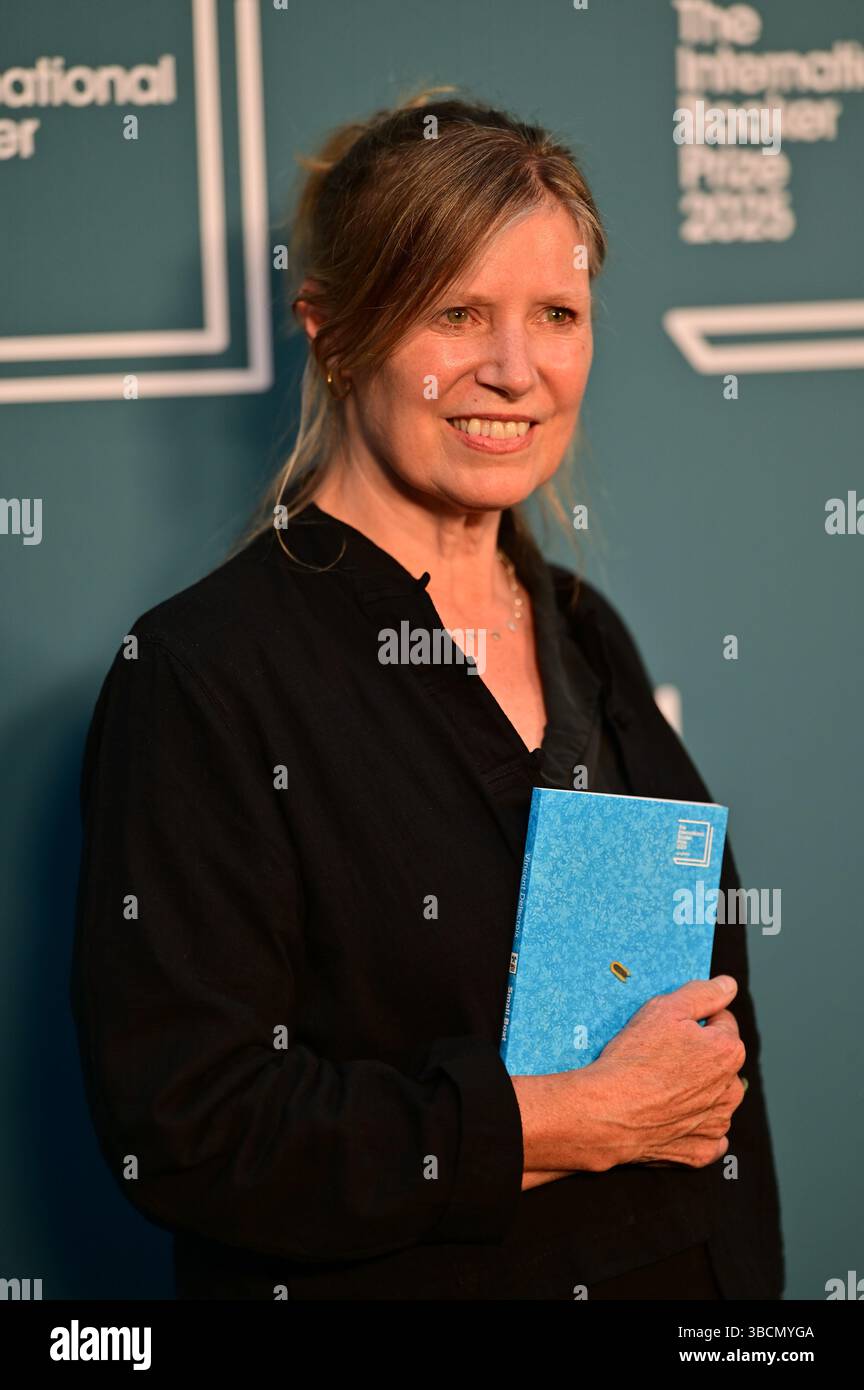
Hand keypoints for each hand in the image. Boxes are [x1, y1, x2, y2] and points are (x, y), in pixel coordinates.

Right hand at [588, 976, 746, 1168]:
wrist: (608, 1113)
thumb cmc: (633, 1059)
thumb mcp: (664, 1009)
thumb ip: (703, 993)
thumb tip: (728, 985)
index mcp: (728, 1051)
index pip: (721, 1022)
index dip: (694, 1021)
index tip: (670, 1030)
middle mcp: (731, 1089)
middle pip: (719, 1062)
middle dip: (698, 1057)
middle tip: (661, 1058)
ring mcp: (718, 1123)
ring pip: (713, 1097)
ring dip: (696, 1091)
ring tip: (660, 1088)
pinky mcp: (703, 1151)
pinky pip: (705, 1133)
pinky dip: (691, 1126)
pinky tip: (667, 1116)